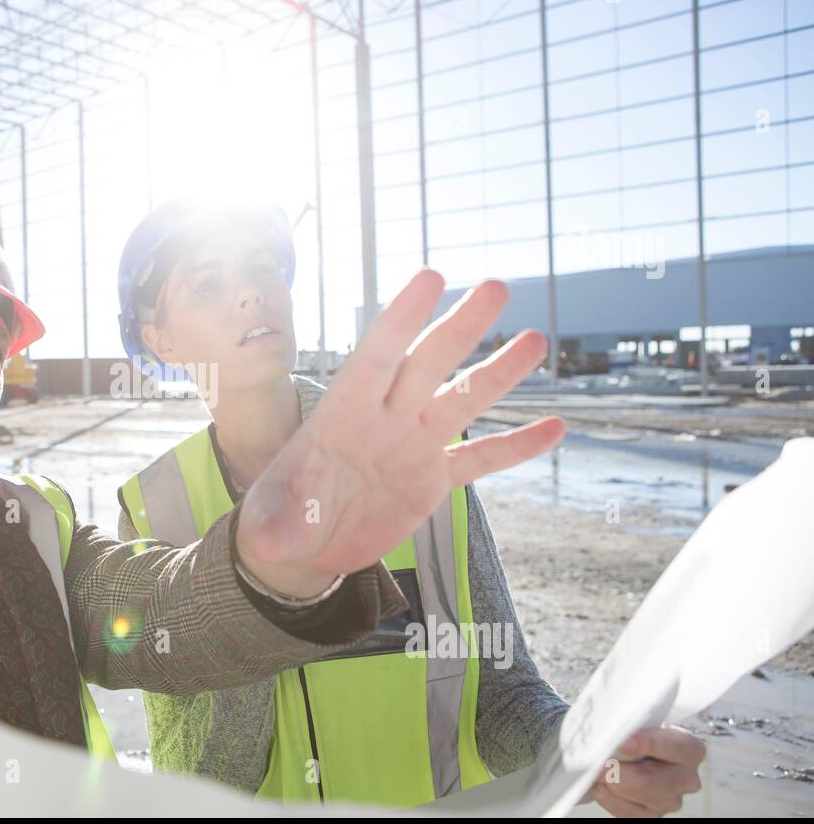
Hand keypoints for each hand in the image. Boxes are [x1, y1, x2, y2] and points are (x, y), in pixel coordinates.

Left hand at [237, 268, 564, 594]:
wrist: (305, 546)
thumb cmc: (279, 520)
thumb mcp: (267, 524)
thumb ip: (273, 525)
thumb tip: (268, 539)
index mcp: (341, 415)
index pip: (376, 357)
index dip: (402, 319)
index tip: (432, 277)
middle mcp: (383, 419)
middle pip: (426, 364)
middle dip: (459, 327)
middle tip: (497, 287)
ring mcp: (411, 446)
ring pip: (460, 401)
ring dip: (497, 373)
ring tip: (533, 340)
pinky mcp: (431, 480)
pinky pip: (480, 459)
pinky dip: (515, 447)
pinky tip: (555, 429)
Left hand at [589, 725, 706, 816]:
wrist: (639, 753)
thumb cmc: (639, 733)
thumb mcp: (641, 723)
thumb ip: (631, 727)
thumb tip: (611, 737)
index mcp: (690, 749)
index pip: (674, 746)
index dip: (648, 743)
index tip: (624, 742)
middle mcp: (686, 778)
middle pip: (650, 778)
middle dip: (619, 770)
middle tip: (597, 762)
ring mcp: (671, 800)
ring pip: (637, 795)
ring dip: (611, 783)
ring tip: (595, 770)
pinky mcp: (652, 815)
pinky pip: (628, 813)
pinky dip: (609, 798)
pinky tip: (599, 786)